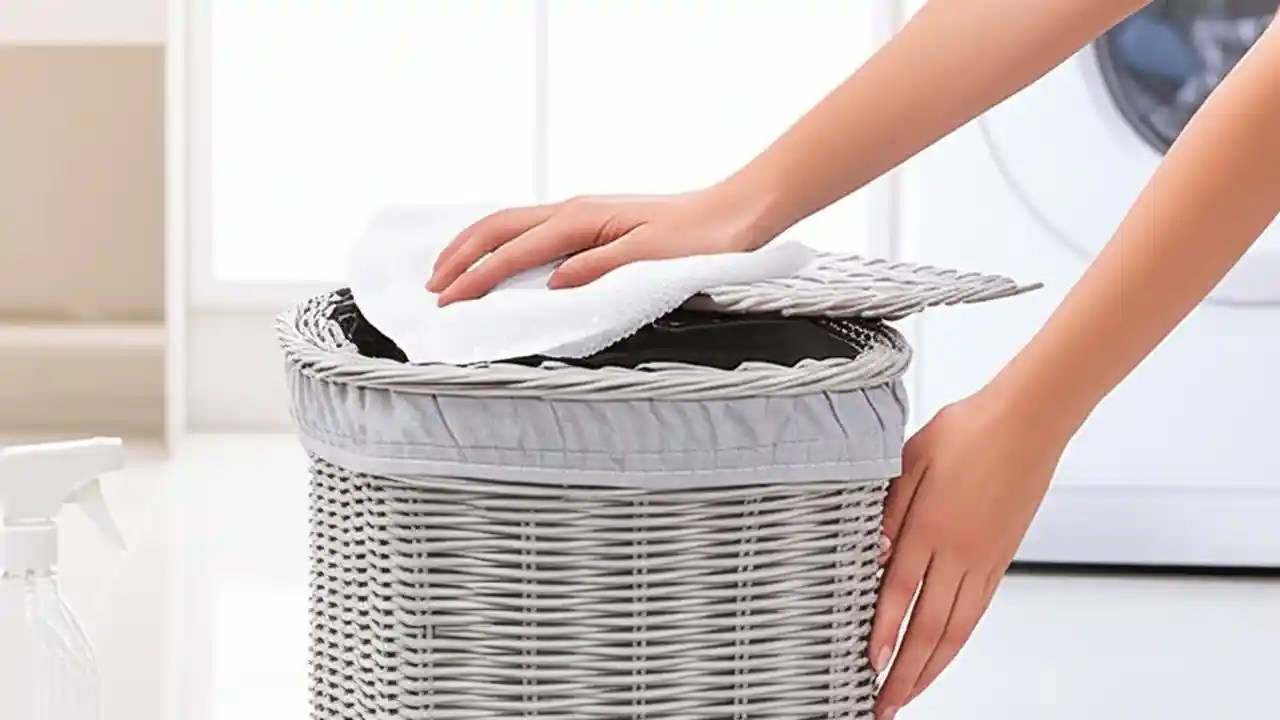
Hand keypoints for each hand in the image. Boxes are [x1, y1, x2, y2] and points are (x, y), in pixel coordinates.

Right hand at [427, 184, 780, 305]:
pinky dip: (503, 243)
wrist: (735, 213)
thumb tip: (550, 284)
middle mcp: (575, 211)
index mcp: (581, 219)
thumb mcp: (649, 257)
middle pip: (498, 227)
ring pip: (512, 223)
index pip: (513, 251)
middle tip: (432, 286)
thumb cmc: (701, 238)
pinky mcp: (594, 222)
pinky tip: (500, 257)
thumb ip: (597, 269)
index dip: (476, 278)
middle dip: (460, 256)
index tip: (448, 301)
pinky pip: (533, 229)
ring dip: (476, 245)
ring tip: (449, 269)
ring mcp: (583, 214)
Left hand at [869, 388, 1068, 718]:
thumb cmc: (966, 430)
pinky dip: (957, 641)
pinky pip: (976, 610)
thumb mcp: (910, 458)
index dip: (883, 633)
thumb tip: (873, 554)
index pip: (900, 593)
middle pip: (930, 626)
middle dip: (905, 671)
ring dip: (931, 667)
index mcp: (929, 525)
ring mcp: (984, 558)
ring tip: (909, 693)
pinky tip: (944, 654)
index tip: (868, 665)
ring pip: (957, 628)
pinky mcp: (1000, 557)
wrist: (1026, 421)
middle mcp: (959, 550)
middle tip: (884, 703)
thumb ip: (888, 508)